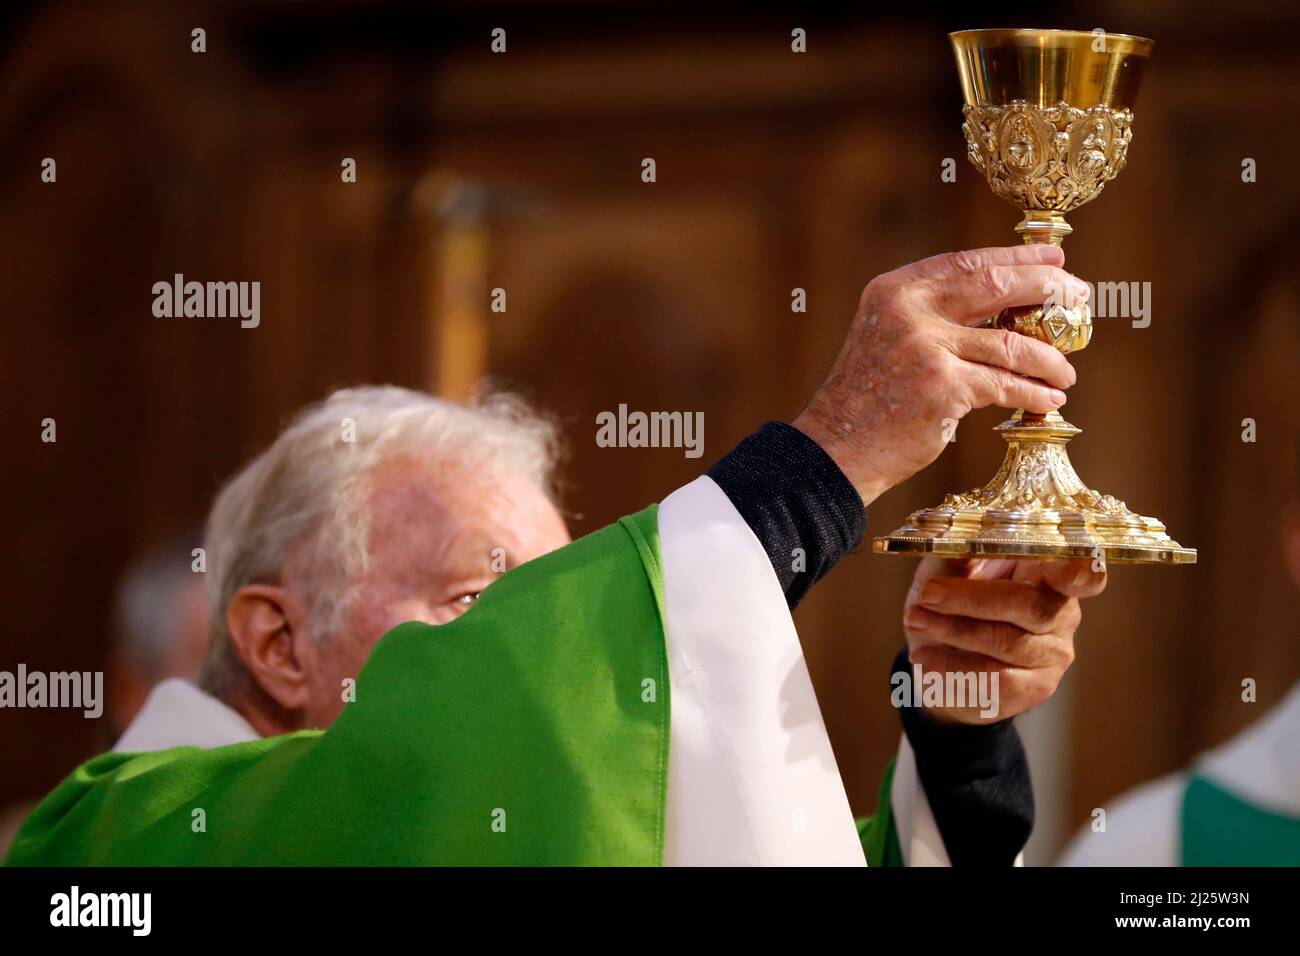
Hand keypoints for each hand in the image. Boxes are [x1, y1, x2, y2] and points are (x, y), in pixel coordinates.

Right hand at [792, 245, 1087, 504]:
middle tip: (1079, 298)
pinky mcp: (943, 387)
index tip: (1054, 258)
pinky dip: (1033, 394)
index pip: (967, 262)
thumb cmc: (866, 399)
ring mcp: (926, 348)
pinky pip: (1005, 386)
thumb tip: (1003, 307)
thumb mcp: (887, 337)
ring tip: (1066, 372)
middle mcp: (909, 311)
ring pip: (1011, 344)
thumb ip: (931, 316)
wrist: (836, 448)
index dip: (1017, 258)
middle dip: (1047, 289)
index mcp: (895, 291)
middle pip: (996, 286)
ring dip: (1049, 359)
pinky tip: (1049, 400)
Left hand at [901, 556, 1105, 724]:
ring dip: (954, 632)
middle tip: (926, 595)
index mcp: (1047, 574)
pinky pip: (996, 681)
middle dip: (970, 599)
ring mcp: (1053, 653)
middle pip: (1029, 605)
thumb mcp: (946, 571)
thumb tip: (954, 531)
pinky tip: (925, 659)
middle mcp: (1062, 613)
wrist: (940, 660)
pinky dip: (954, 667)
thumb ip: (956, 552)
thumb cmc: (949, 605)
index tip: (1073, 570)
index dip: (1081, 572)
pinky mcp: (1036, 687)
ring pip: (1007, 643)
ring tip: (914, 622)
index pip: (1079, 572)